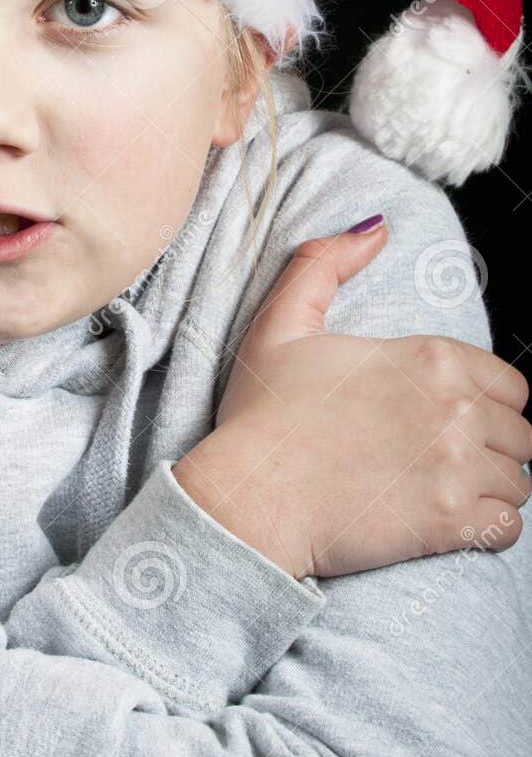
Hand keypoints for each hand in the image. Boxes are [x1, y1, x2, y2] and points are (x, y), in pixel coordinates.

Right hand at [173, 222, 530, 580]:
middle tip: (442, 458)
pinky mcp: (452, 523)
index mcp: (431, 358)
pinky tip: (452, 521)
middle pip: (520, 433)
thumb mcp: (282, 322)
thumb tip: (376, 228)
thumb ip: (326, 262)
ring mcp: (459, 468)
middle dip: (491, 447)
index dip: (484, 402)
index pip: (510, 384)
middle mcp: (457, 409)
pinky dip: (489, 527)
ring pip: (519, 481)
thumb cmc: (263, 416)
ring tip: (445, 491)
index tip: (446, 418)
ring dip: (490, 487)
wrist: (250, 496)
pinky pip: (508, 528)